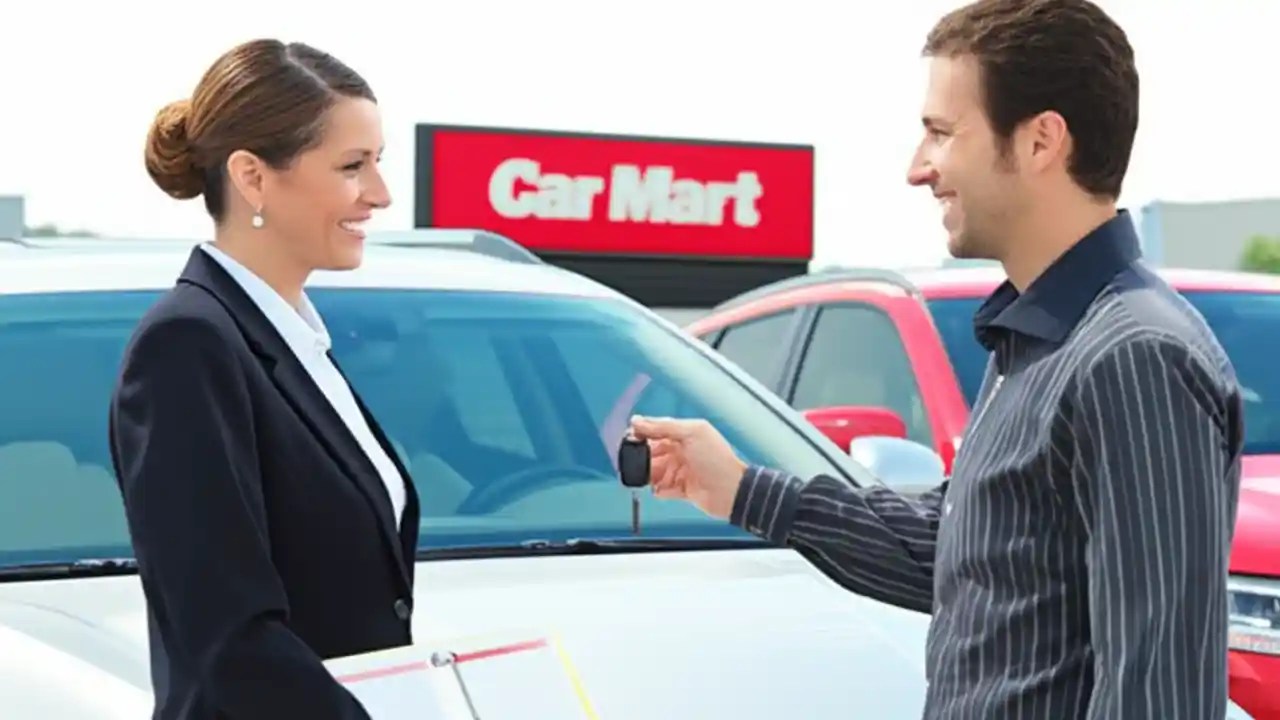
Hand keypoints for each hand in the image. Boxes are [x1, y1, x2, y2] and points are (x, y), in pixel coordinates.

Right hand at [627, 416, 747, 519]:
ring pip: (654, 471)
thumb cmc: (716, 460)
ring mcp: (680, 470)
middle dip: (643, 457)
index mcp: (684, 434)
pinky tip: (662, 489)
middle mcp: (681, 451)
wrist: (730, 491)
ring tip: (652, 478)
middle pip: (652, 452)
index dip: (642, 433)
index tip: (629, 437)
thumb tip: (637, 421)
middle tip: (637, 462)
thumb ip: (662, 427)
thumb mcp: (690, 434)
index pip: (656, 430)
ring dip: (650, 475)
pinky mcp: (681, 488)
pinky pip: (662, 489)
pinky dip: (659, 490)